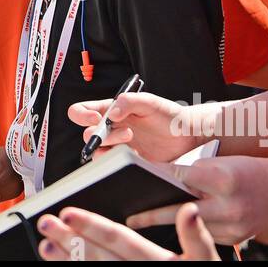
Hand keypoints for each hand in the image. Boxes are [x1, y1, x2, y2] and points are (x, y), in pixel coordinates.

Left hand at [35, 202, 219, 260]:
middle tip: (46, 223)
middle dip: (69, 239)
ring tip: (45, 245)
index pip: (119, 239)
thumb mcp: (208, 259)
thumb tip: (188, 210)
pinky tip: (62, 263)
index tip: (68, 212)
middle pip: (98, 256)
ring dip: (67, 259)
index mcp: (158, 261)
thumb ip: (197, 237)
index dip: (92, 225)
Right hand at [68, 92, 197, 162]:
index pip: (81, 111)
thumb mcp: (150, 102)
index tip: (96, 118)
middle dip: (102, 135)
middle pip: (88, 134)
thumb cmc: (168, 114)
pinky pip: (111, 164)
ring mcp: (117, 146)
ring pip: (97, 151)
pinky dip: (118, 160)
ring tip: (132, 140)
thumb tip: (111, 114)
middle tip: (127, 132)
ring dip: (111, 146)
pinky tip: (136, 153)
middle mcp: (110, 128)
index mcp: (110, 110)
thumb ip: (130, 102)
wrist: (186, 135)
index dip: (81, 115)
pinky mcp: (126, 160)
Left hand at [125, 155, 267, 245]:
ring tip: (143, 223)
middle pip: (179, 211)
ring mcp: (232, 227)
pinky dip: (188, 232)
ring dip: (167, 225)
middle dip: (151, 215)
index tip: (131, 182)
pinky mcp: (234, 240)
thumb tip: (157, 177)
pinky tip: (174, 230)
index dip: (154, 180)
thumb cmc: (246, 171)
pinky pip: (204, 236)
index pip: (179, 178)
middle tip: (129, 218)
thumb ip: (192, 172)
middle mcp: (228, 206)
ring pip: (190, 227)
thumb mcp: (220, 163)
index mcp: (223, 179)